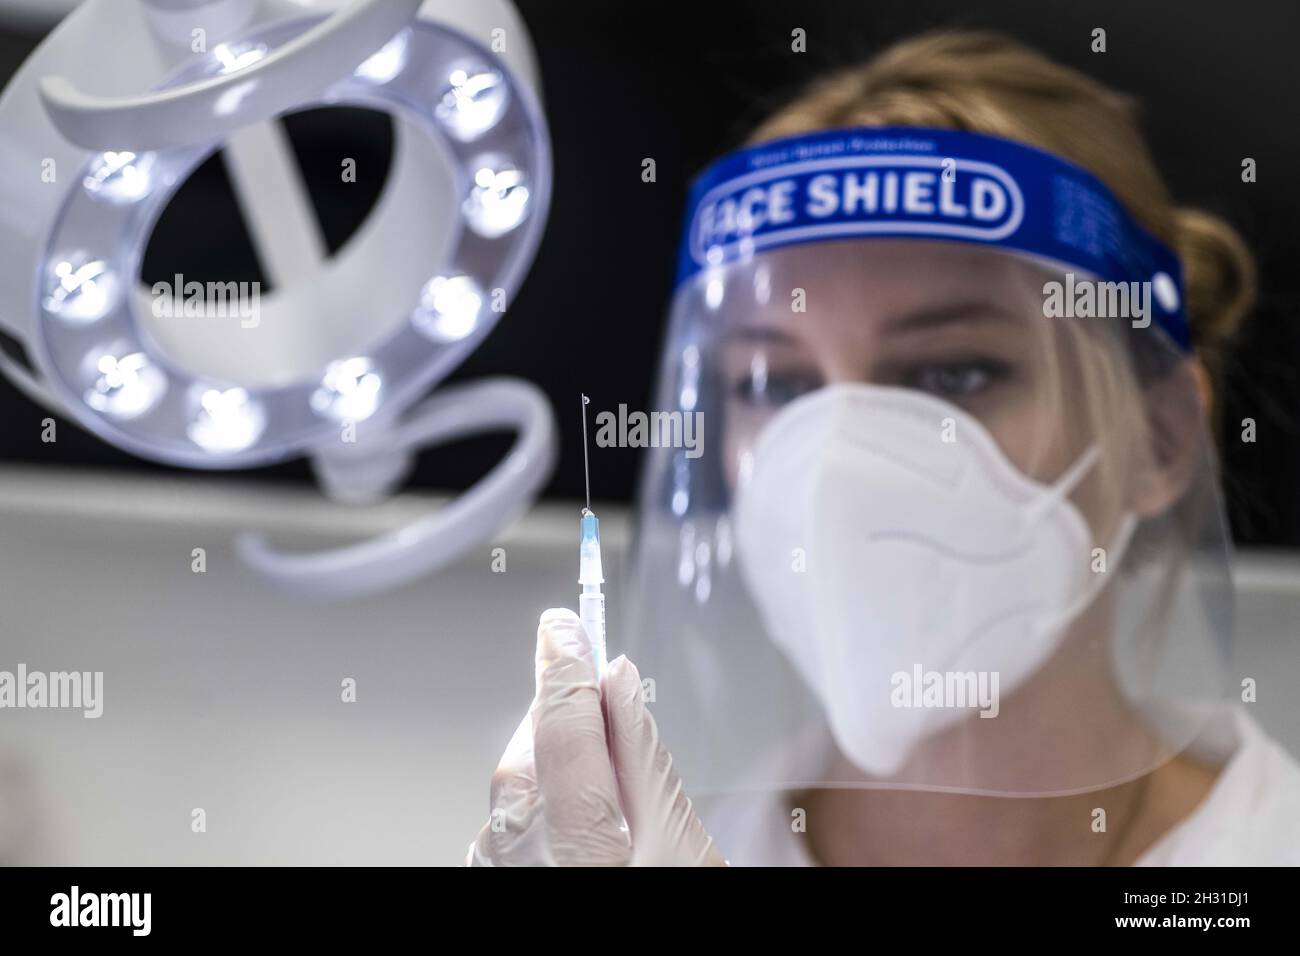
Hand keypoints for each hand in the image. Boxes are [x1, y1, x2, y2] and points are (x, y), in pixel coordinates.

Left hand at [466, 608, 725, 865]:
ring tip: (618, 825)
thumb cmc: (658, 920)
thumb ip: (648, 762)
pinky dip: (550, 809)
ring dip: (565, 772)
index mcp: (575, 835)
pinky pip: (518, 813)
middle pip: (539, 741)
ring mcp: (495, 858)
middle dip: (579, 726)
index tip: (567, 623)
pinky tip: (588, 843)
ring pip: (528, 775)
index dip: (567, 661)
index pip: (561, 715)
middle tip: (629, 754)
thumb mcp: (685, 851)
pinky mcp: (490, 866)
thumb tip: (623, 684)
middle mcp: (518, 844)